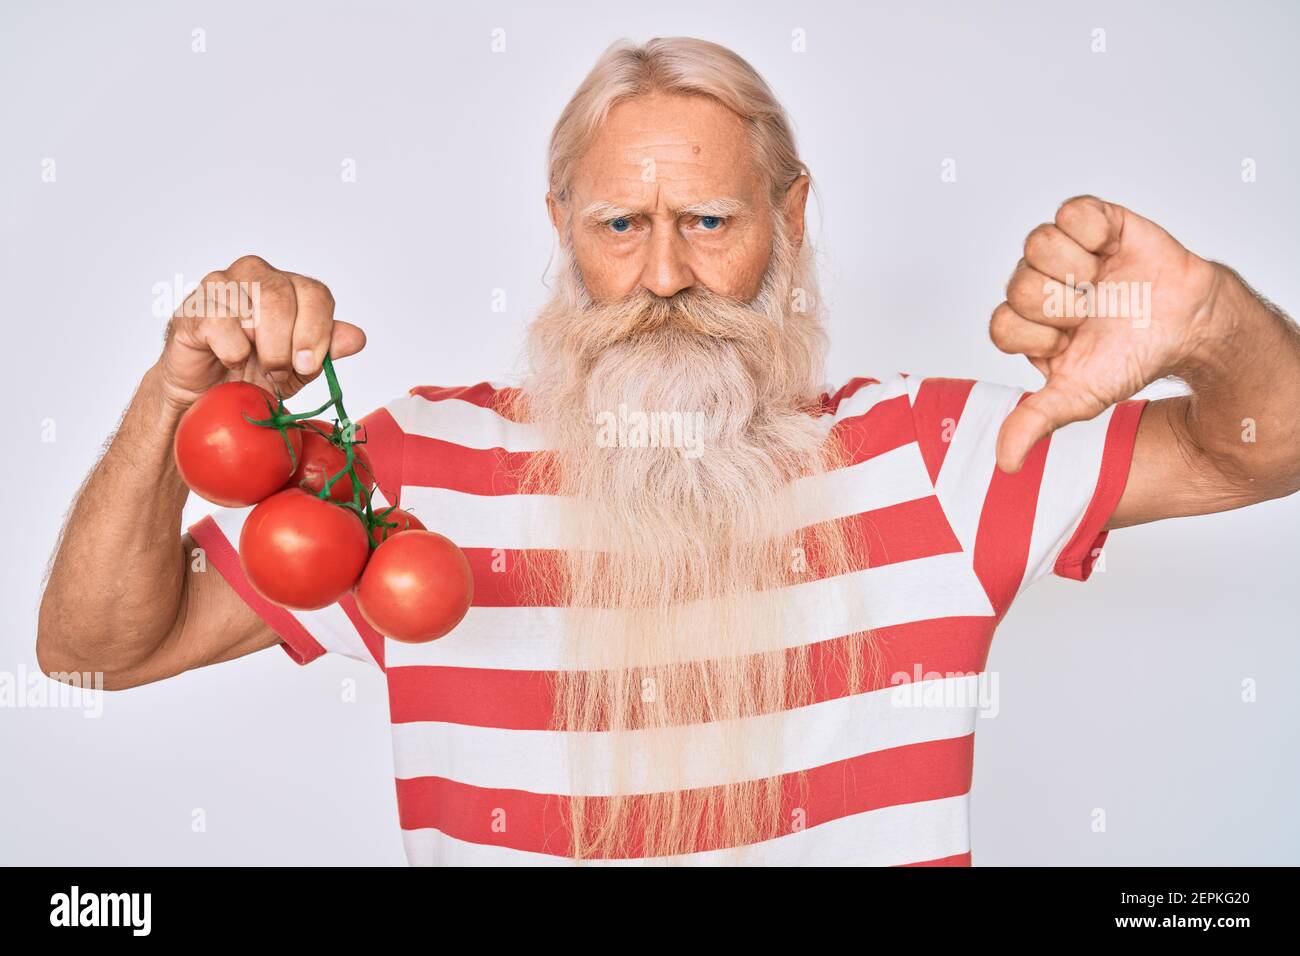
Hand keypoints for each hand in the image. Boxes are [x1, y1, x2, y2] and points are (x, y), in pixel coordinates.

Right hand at [157, 255, 365, 412]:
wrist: (209, 391)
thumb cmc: (255, 371)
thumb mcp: (300, 366)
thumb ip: (327, 349)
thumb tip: (356, 338)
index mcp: (289, 285)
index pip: (316, 293)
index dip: (317, 332)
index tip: (308, 365)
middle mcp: (257, 274)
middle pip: (285, 297)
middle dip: (288, 345)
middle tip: (281, 372)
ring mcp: (222, 285)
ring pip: (257, 306)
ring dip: (263, 350)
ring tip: (257, 368)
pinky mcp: (195, 306)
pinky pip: (223, 325)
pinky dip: (232, 352)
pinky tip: (229, 359)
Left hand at [990, 196, 1221, 471]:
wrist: (1189, 328)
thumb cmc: (1130, 360)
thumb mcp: (1080, 397)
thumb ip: (1036, 421)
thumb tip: (1005, 462)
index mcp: (1026, 327)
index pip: (1000, 325)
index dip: (1039, 336)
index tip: (1071, 343)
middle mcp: (1038, 286)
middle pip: (1019, 286)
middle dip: (1064, 308)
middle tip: (1093, 314)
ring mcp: (1064, 252)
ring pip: (1037, 245)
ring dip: (1078, 271)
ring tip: (1103, 283)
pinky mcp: (1093, 222)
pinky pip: (1071, 211)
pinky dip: (1093, 232)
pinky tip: (1110, 251)